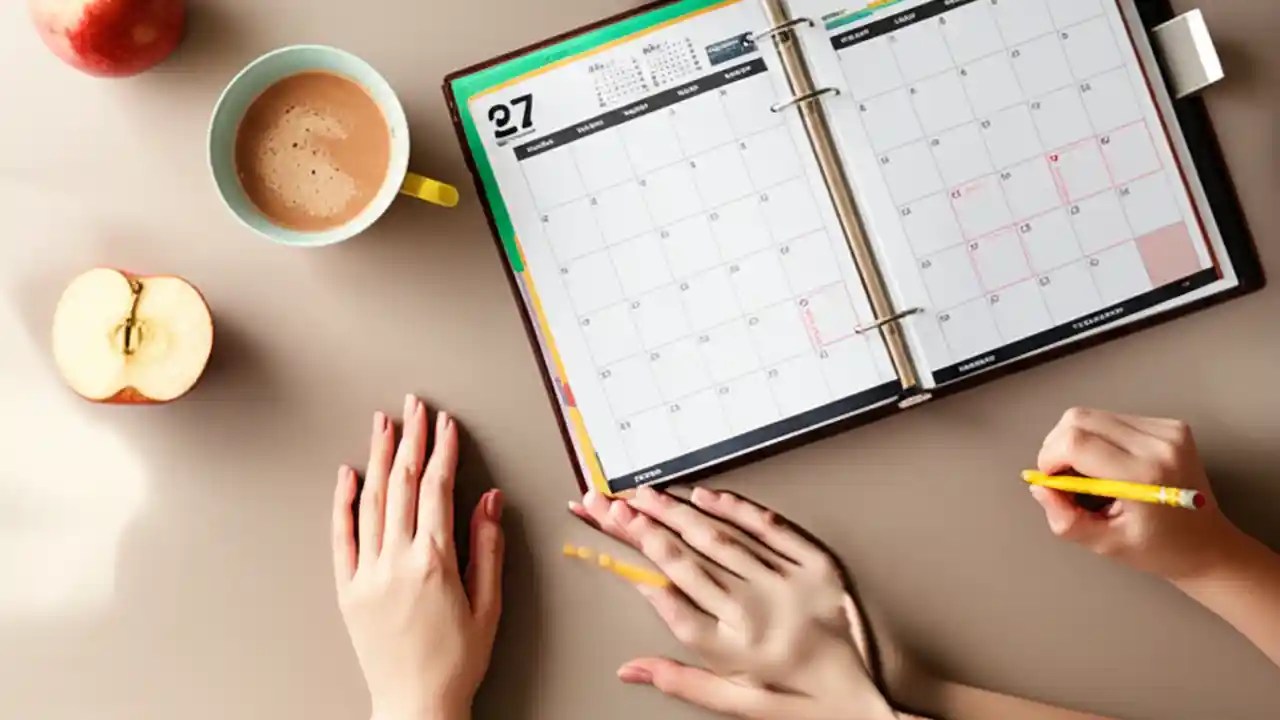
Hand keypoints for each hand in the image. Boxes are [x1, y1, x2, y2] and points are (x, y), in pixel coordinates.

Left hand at [332, 395, 504, 719]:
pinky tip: (348, 474)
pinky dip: (343, 502)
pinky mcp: (347, 589)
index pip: (436, 490)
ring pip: (370, 501)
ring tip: (383, 424)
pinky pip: (341, 536)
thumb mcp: (488, 604)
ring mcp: (367, 573)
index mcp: (434, 562)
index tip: (446, 425)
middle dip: (410, 440)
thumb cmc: (457, 662)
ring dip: (377, 457)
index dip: (442, 451)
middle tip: (415, 406)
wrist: (415, 705)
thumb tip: (489, 499)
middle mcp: (396, 561)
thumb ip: (487, 547)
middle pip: (401, 484)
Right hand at [572, 486, 893, 719]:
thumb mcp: (741, 706)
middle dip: (639, 524)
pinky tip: (703, 495)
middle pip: (685, 557)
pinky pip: (770, 528)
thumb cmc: (806, 706)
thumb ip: (684, 681)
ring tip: (642, 494)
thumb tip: (630, 667)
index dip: (632, 557)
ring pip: (720, 536)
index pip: (669, 594)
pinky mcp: (818, 567)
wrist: (878, 705)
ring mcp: (789, 584)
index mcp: (737, 648)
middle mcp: (758, 611)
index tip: (607, 530)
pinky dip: (735, 508)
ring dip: (676, 511)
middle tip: (606, 501)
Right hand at [1030, 407, 1244, 580]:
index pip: (1076, 442)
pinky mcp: (1171, 426)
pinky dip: (1099, 437)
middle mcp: (1159, 444)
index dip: (1049, 457)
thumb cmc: (1158, 550)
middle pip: (1079, 419)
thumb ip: (1065, 519)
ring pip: (1093, 415)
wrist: (1209, 545)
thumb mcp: (1104, 544)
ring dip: (1077, 440)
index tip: (1050, 480)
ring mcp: (1168, 431)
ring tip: (1088, 472)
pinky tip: (1110, 463)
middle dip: (1057, 446)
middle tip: (1063, 477)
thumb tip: (1039, 487)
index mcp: (1144, 476)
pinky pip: (1114, 418)